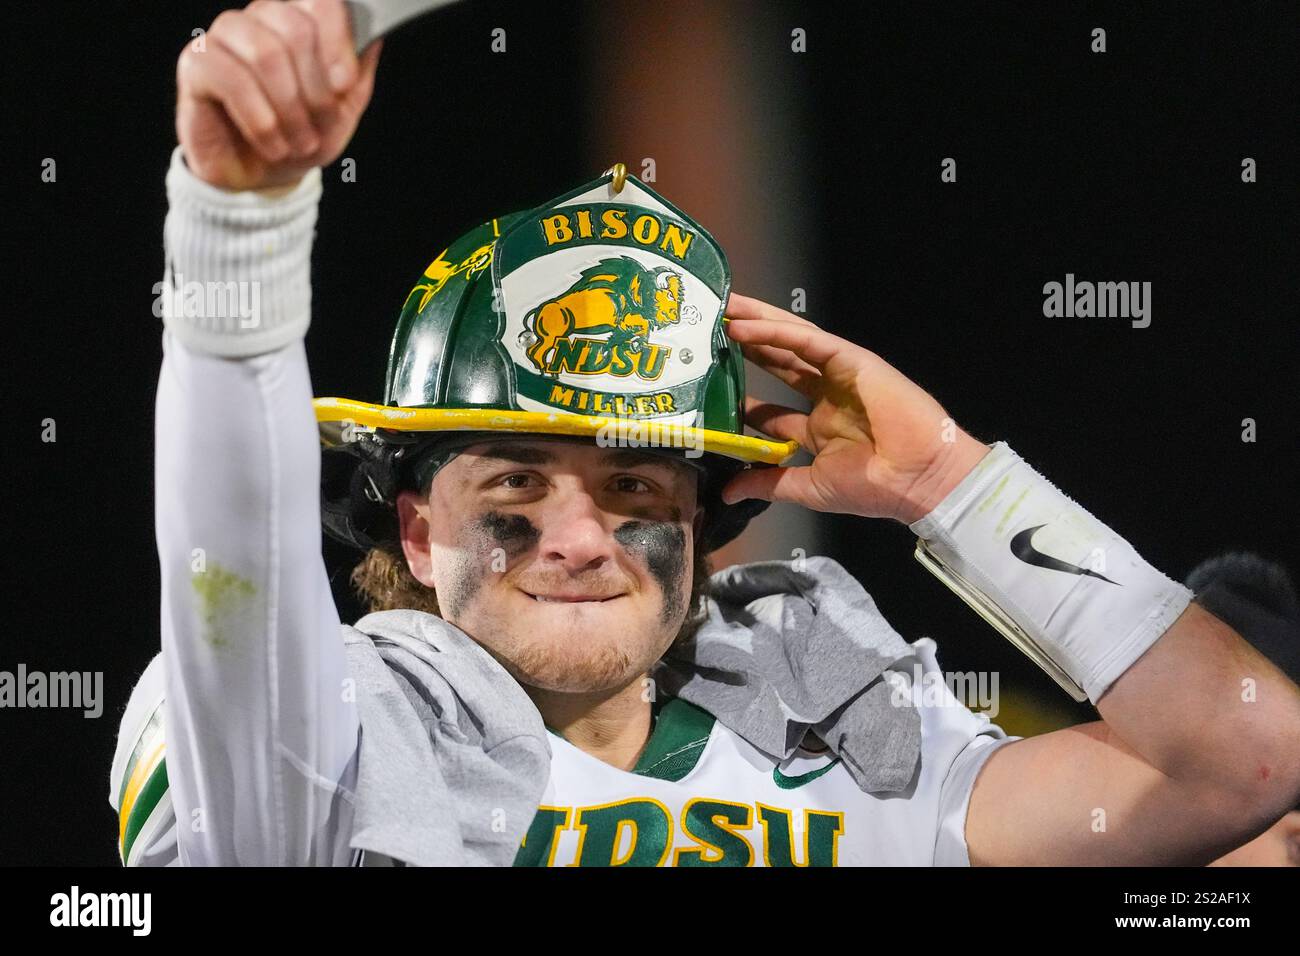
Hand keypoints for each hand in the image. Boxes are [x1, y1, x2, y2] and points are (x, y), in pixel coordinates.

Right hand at [176, 0, 381, 190]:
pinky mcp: (196, 63)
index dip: (338, 42)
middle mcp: (258, 19)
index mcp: (296, 20)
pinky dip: (260, 119)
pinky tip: (271, 144)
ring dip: (289, 109)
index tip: (344, 86)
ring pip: (265, 53)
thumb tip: (375, 37)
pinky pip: (231, 78)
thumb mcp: (342, 111)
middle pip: (294, 28)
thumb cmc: (300, 136)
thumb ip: (358, 74)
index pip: (320, 1)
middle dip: (315, 90)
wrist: (260, 176)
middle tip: (318, 128)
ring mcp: (223, 37)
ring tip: (297, 143)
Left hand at [719, 293, 991, 524]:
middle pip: (776, 360)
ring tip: (722, 309)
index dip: (739, 396)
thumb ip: (767, 483)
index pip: (769, 408)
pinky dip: (774, 332)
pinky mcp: (850, 360)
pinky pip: (806, 341)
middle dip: (742, 345)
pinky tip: (744, 327)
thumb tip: (727, 493)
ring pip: (789, 340)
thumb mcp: (807, 487)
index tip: (706, 388)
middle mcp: (826, 394)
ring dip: (754, 324)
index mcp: (818, 425)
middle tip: (708, 330)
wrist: (917, 478)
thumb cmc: (873, 487)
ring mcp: (839, 374)